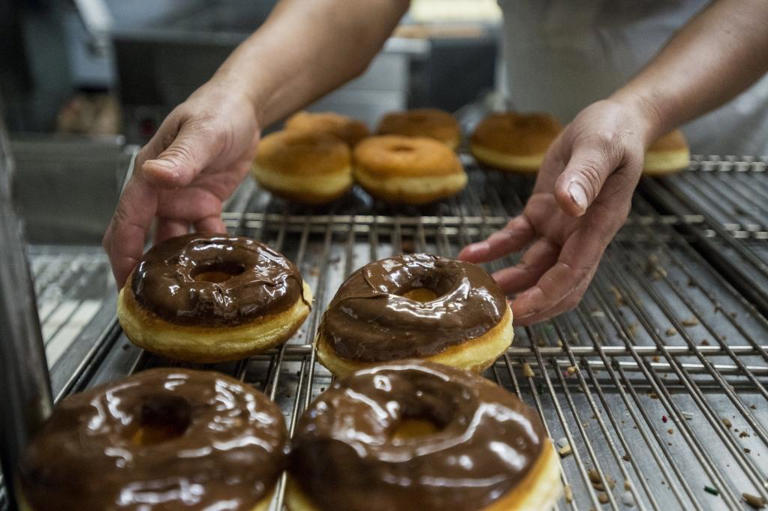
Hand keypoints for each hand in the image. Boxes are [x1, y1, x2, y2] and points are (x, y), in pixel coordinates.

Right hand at [103, 80, 259, 286]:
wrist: (243, 106)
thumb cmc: (216, 110)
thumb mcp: (202, 132)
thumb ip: (181, 157)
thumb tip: (154, 175)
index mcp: (149, 177)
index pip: (127, 221)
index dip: (122, 254)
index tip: (124, 285)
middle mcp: (161, 193)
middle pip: (142, 238)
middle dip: (142, 269)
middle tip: (150, 304)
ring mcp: (182, 200)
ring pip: (173, 241)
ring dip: (177, 266)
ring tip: (186, 295)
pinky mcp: (205, 204)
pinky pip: (203, 234)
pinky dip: (208, 250)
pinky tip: (219, 268)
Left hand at [459, 99, 653, 324]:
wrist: (612, 121)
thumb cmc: (613, 133)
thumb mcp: (601, 148)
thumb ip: (585, 176)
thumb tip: (569, 204)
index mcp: (598, 225)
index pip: (573, 272)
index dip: (546, 295)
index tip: (519, 311)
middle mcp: (580, 234)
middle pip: (554, 282)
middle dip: (527, 303)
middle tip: (493, 316)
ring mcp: (561, 228)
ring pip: (532, 267)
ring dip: (507, 281)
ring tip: (475, 291)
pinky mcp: (542, 214)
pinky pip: (516, 239)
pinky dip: (494, 249)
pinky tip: (469, 255)